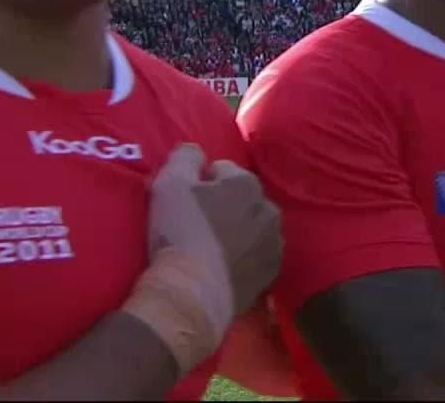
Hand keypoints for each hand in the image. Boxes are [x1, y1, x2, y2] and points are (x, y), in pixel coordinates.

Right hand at [192, 158, 282, 316]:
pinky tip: (223, 265)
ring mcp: (274, 244)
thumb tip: (196, 151)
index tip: (186, 200)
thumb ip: (185, 156)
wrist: (191, 292)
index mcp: (247, 184)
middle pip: (241, 198)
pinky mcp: (271, 274)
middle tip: (197, 223)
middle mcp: (269, 210)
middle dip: (224, 205)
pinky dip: (244, 256)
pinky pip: (256, 255)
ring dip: (237, 230)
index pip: (222, 169)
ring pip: (252, 227)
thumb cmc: (180, 231)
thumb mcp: (170, 182)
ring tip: (211, 246)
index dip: (201, 182)